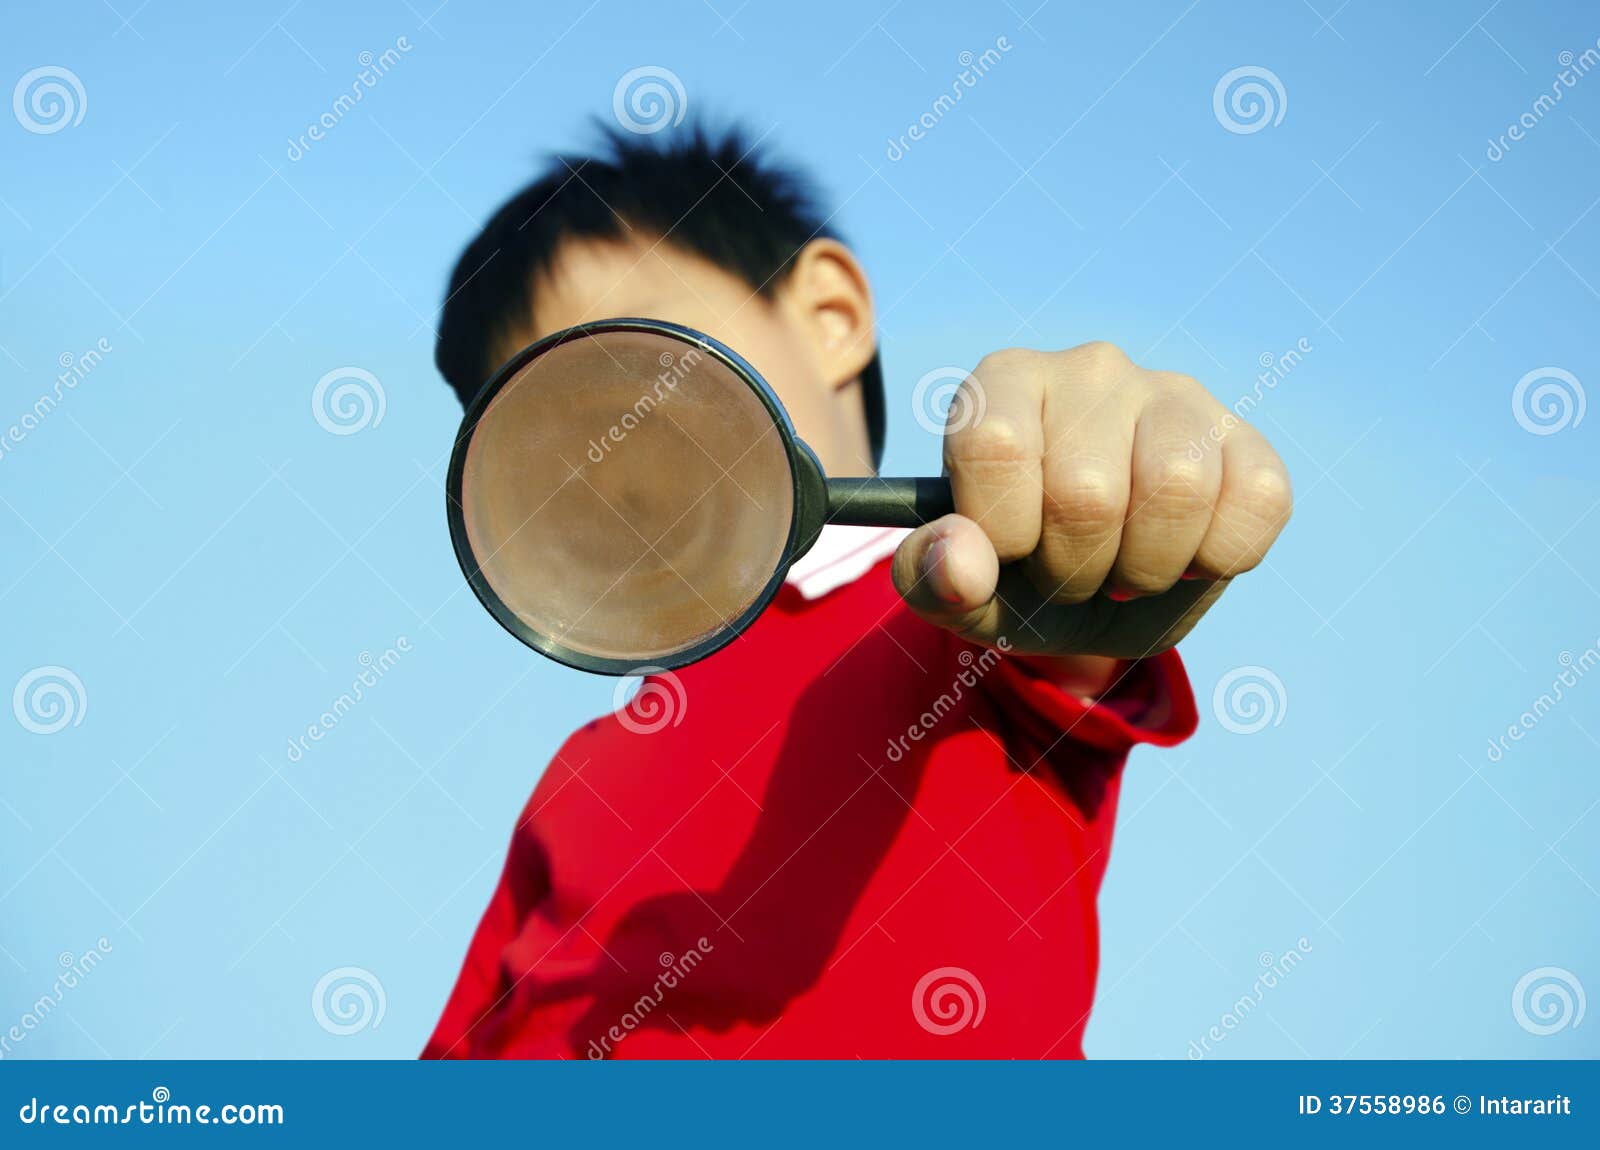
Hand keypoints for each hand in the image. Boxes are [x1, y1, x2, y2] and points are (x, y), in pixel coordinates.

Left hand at [892, 342, 1291, 658]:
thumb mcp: (961, 592)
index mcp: (1002, 385)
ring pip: (1178, 486)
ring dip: (1147, 567)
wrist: (1102, 599)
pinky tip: (1185, 555)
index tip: (1010, 553)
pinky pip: (1255, 499)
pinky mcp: (1242, 437)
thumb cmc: (1017, 578)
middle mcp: (1088, 369)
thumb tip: (961, 563)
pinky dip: (1218, 558)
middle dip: (1074, 571)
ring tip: (1124, 568)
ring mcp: (1173, 394)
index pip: (996, 446)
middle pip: (1087, 491)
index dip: (1004, 530)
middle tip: (1069, 572)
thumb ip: (932, 578)